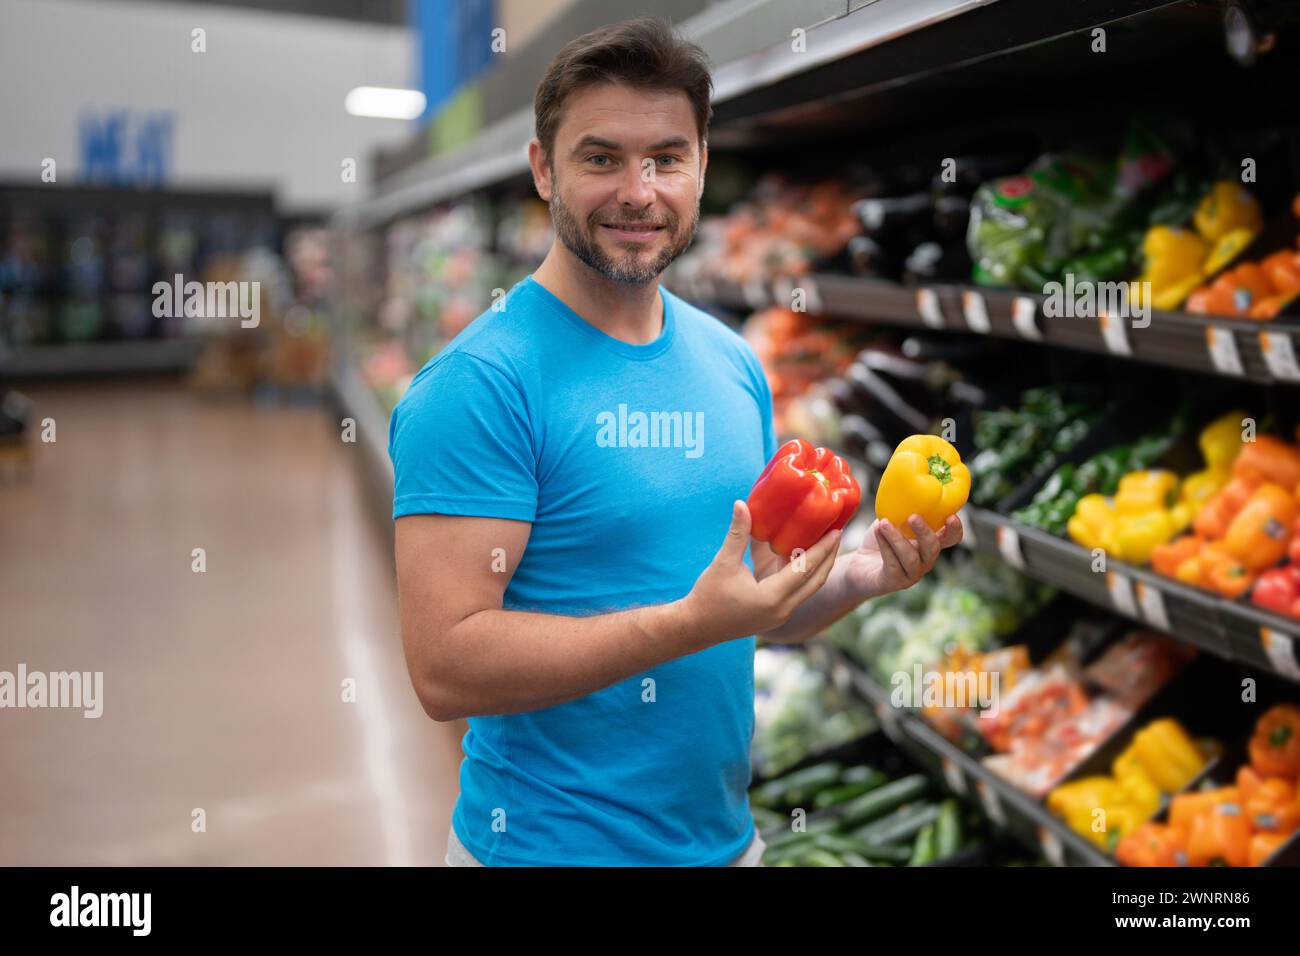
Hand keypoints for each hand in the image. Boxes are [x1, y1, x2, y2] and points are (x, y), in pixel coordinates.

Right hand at [682, 500, 840, 643]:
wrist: (696, 627)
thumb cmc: (708, 595)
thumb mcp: (723, 562)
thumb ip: (737, 533)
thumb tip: (742, 503)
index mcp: (772, 597)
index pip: (806, 569)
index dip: (823, 548)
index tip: (837, 530)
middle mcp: (782, 610)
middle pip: (816, 580)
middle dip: (829, 556)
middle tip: (838, 532)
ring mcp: (781, 616)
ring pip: (809, 589)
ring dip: (819, 566)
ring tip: (826, 543)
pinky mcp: (776, 616)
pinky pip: (798, 593)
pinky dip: (805, 575)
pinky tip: (803, 557)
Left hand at [845, 513, 962, 598]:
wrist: (858, 565)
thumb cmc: (880, 539)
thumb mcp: (892, 518)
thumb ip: (903, 506)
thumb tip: (905, 479)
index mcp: (929, 543)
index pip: (951, 539)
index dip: (955, 529)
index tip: (951, 516)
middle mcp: (925, 560)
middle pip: (933, 548)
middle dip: (925, 531)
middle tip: (913, 516)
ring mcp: (911, 574)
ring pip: (911, 558)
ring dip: (897, 538)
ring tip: (883, 522)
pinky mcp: (893, 582)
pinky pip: (893, 565)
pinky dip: (885, 546)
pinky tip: (878, 532)